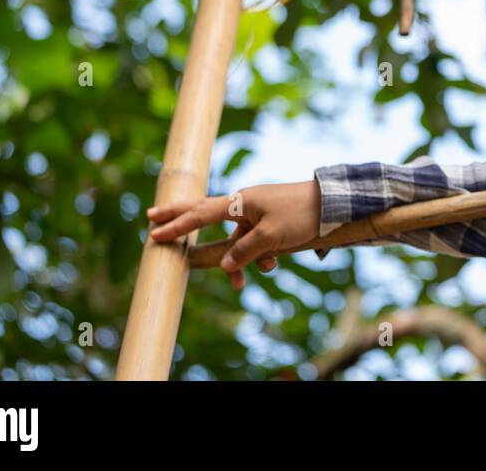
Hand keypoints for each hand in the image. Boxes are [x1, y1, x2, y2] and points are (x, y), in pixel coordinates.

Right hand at [146, 180, 322, 289]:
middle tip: (152, 219)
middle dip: (181, 220)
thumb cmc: (301, 214)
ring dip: (238, 261)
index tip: (154, 231)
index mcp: (241, 201)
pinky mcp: (270, 222)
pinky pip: (254, 242)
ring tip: (241, 284)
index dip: (177, 224)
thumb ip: (244, 251)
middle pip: (205, 213)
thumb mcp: (271, 237)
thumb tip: (224, 266)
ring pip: (236, 240)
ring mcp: (256, 212)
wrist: (334, 205)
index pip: (201, 213)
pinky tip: (272, 264)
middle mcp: (244, 204)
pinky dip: (258, 256)